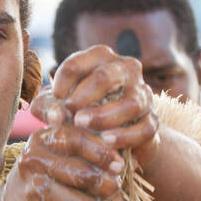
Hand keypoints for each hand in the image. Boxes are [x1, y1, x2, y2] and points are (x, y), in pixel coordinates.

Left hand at [49, 44, 158, 158]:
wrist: (113, 138)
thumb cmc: (80, 113)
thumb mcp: (59, 107)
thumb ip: (48, 107)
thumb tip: (55, 116)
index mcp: (100, 59)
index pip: (78, 63)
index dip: (63, 82)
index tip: (55, 99)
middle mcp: (126, 70)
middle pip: (107, 77)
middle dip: (85, 96)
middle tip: (71, 112)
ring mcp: (143, 94)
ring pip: (131, 103)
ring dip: (104, 116)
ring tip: (85, 127)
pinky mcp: (152, 120)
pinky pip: (144, 127)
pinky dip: (125, 136)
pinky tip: (107, 142)